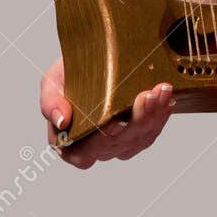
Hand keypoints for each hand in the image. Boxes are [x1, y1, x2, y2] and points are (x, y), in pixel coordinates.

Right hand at [39, 56, 174, 167]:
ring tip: (161, 91)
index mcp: (69, 143)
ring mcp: (119, 144)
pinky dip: (162, 114)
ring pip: (140, 136)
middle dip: (137, 119)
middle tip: (147, 95)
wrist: (91, 63)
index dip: (102, 141)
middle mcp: (96, 149)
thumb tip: (62, 120)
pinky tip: (166, 98)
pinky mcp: (138, 135)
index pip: (85, 152)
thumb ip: (50, 102)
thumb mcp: (51, 83)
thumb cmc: (68, 76)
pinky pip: (152, 130)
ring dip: (154, 114)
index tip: (115, 122)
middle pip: (119, 142)